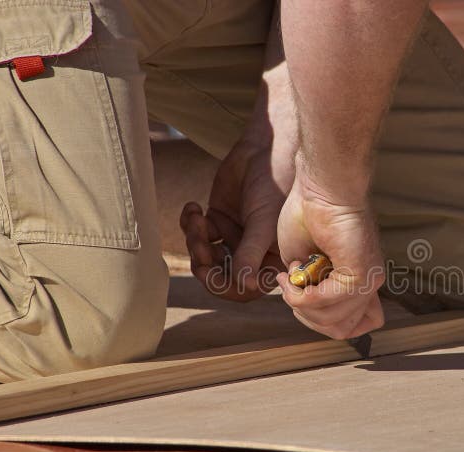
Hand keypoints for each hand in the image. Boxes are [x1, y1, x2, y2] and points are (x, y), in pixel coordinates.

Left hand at [181, 77, 298, 300]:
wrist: (265, 151)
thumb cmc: (273, 187)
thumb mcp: (263, 223)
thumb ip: (251, 254)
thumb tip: (246, 286)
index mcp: (270, 260)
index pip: (246, 288)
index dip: (226, 287)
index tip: (210, 273)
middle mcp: (252, 253)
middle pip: (221, 275)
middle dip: (205, 263)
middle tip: (199, 246)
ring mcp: (233, 237)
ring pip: (205, 256)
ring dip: (195, 241)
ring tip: (198, 218)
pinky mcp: (217, 220)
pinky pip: (197, 233)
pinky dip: (190, 223)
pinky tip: (194, 207)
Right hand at [276, 158, 385, 338]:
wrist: (320, 185)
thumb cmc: (307, 214)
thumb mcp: (302, 263)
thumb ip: (308, 289)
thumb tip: (304, 307)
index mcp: (359, 281)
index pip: (355, 326)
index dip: (321, 321)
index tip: (300, 297)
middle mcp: (370, 283)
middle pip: (340, 330)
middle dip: (306, 316)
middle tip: (290, 286)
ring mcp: (369, 279)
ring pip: (334, 321)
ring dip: (301, 304)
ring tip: (289, 277)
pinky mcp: (362, 273)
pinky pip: (330, 301)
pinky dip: (305, 294)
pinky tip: (294, 273)